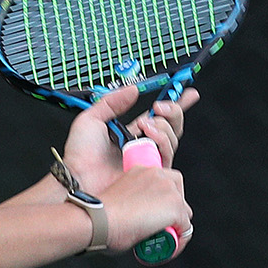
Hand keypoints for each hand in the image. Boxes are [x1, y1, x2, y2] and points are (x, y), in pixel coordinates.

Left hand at [60, 86, 201, 193]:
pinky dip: (162, 141)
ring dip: (162, 126)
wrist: (79, 177)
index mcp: (130, 134)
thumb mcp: (91, 119)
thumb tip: (133, 90)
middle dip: (173, 112)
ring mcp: (148, 160)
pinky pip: (167, 154)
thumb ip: (112, 101)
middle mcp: (142, 146)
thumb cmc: (80, 154)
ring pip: (172, 139)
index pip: (158, 118)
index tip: (188, 93)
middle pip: (171, 127)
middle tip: (160, 107)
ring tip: (144, 124)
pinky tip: (148, 136)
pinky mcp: (152, 173)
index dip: (176, 106)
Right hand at [95, 161, 191, 253]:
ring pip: (184, 212)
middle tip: (160, 226)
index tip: (153, 214)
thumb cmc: (98, 216)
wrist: (96, 220)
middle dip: (173, 209)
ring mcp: (169, 191)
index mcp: (142, 169)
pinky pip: (186, 229)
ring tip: (162, 241)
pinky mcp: (176, 208)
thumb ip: (129, 202)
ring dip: (176, 225)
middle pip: (179, 192)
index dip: (161, 198)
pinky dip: (179, 241)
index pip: (164, 180)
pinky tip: (166, 250)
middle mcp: (158, 175)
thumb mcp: (117, 199)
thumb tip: (132, 219)